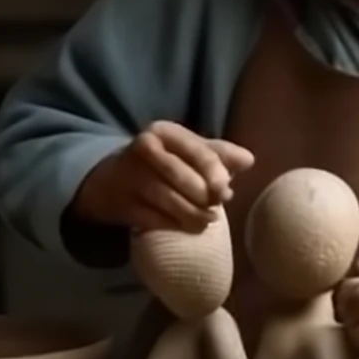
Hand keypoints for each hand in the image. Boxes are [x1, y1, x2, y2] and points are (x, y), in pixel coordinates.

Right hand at [72, 121, 253, 233]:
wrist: (110, 180)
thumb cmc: (162, 162)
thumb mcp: (187, 151)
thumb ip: (219, 154)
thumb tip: (248, 160)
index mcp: (164, 131)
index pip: (199, 152)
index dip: (216, 174)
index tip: (226, 193)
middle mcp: (144, 149)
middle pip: (185, 180)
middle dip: (206, 199)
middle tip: (215, 208)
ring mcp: (130, 177)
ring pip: (171, 202)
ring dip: (194, 216)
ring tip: (207, 220)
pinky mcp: (122, 204)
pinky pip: (156, 220)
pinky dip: (176, 226)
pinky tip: (186, 227)